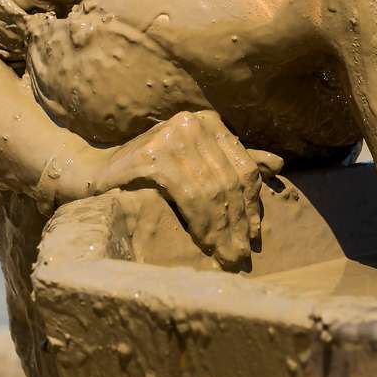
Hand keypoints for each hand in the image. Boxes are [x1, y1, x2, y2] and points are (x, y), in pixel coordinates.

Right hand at [94, 109, 282, 269]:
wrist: (99, 172)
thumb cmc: (149, 170)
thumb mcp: (196, 160)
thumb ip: (233, 159)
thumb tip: (277, 165)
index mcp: (207, 121)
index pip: (242, 167)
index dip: (251, 204)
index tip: (254, 234)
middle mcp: (193, 123)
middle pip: (228, 181)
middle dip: (237, 223)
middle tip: (241, 254)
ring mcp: (173, 136)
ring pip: (212, 192)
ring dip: (222, 230)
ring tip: (228, 255)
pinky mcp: (155, 156)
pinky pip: (191, 197)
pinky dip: (202, 224)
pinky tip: (206, 242)